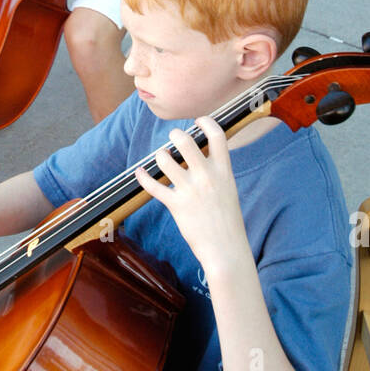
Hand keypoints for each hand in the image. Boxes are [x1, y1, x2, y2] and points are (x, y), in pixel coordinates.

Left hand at [134, 118, 249, 271]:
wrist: (226, 249)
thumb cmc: (228, 220)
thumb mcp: (229, 189)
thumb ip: (217, 171)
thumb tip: (205, 154)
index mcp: (224, 171)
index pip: (217, 135)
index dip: (206, 122)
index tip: (198, 120)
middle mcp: (207, 177)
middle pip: (186, 142)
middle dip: (176, 134)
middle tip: (174, 137)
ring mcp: (191, 191)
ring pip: (166, 161)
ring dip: (160, 156)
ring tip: (162, 157)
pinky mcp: (177, 205)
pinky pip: (154, 186)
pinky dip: (144, 177)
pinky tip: (140, 172)